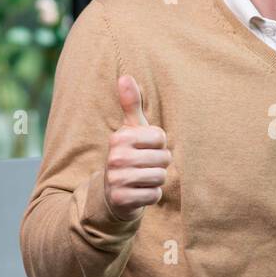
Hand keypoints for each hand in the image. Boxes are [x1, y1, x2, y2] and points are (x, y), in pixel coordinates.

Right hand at [105, 75, 170, 221]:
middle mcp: (116, 157)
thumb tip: (125, 76)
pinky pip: (154, 195)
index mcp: (120, 138)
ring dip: (156, 180)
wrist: (112, 193)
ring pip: (160, 177)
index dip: (159, 145)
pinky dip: (151, 196)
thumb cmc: (128, 156)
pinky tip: (139, 192)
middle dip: (159, 164)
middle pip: (164, 159)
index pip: (161, 138)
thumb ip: (131, 105)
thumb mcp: (130, 131)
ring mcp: (117, 179)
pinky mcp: (122, 199)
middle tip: (145, 166)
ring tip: (142, 179)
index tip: (145, 149)